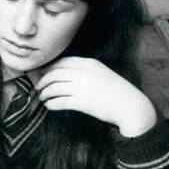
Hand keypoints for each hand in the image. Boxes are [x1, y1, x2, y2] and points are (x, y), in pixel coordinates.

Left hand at [35, 56, 156, 136]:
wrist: (131, 106)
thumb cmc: (115, 91)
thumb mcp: (100, 73)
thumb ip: (82, 71)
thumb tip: (59, 74)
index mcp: (89, 63)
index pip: (61, 62)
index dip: (47, 68)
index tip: (40, 74)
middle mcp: (84, 73)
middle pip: (53, 74)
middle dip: (42, 81)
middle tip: (37, 87)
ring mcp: (82, 87)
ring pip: (53, 88)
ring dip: (44, 93)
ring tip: (42, 98)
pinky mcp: (81, 102)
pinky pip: (58, 102)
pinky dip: (51, 104)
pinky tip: (49, 106)